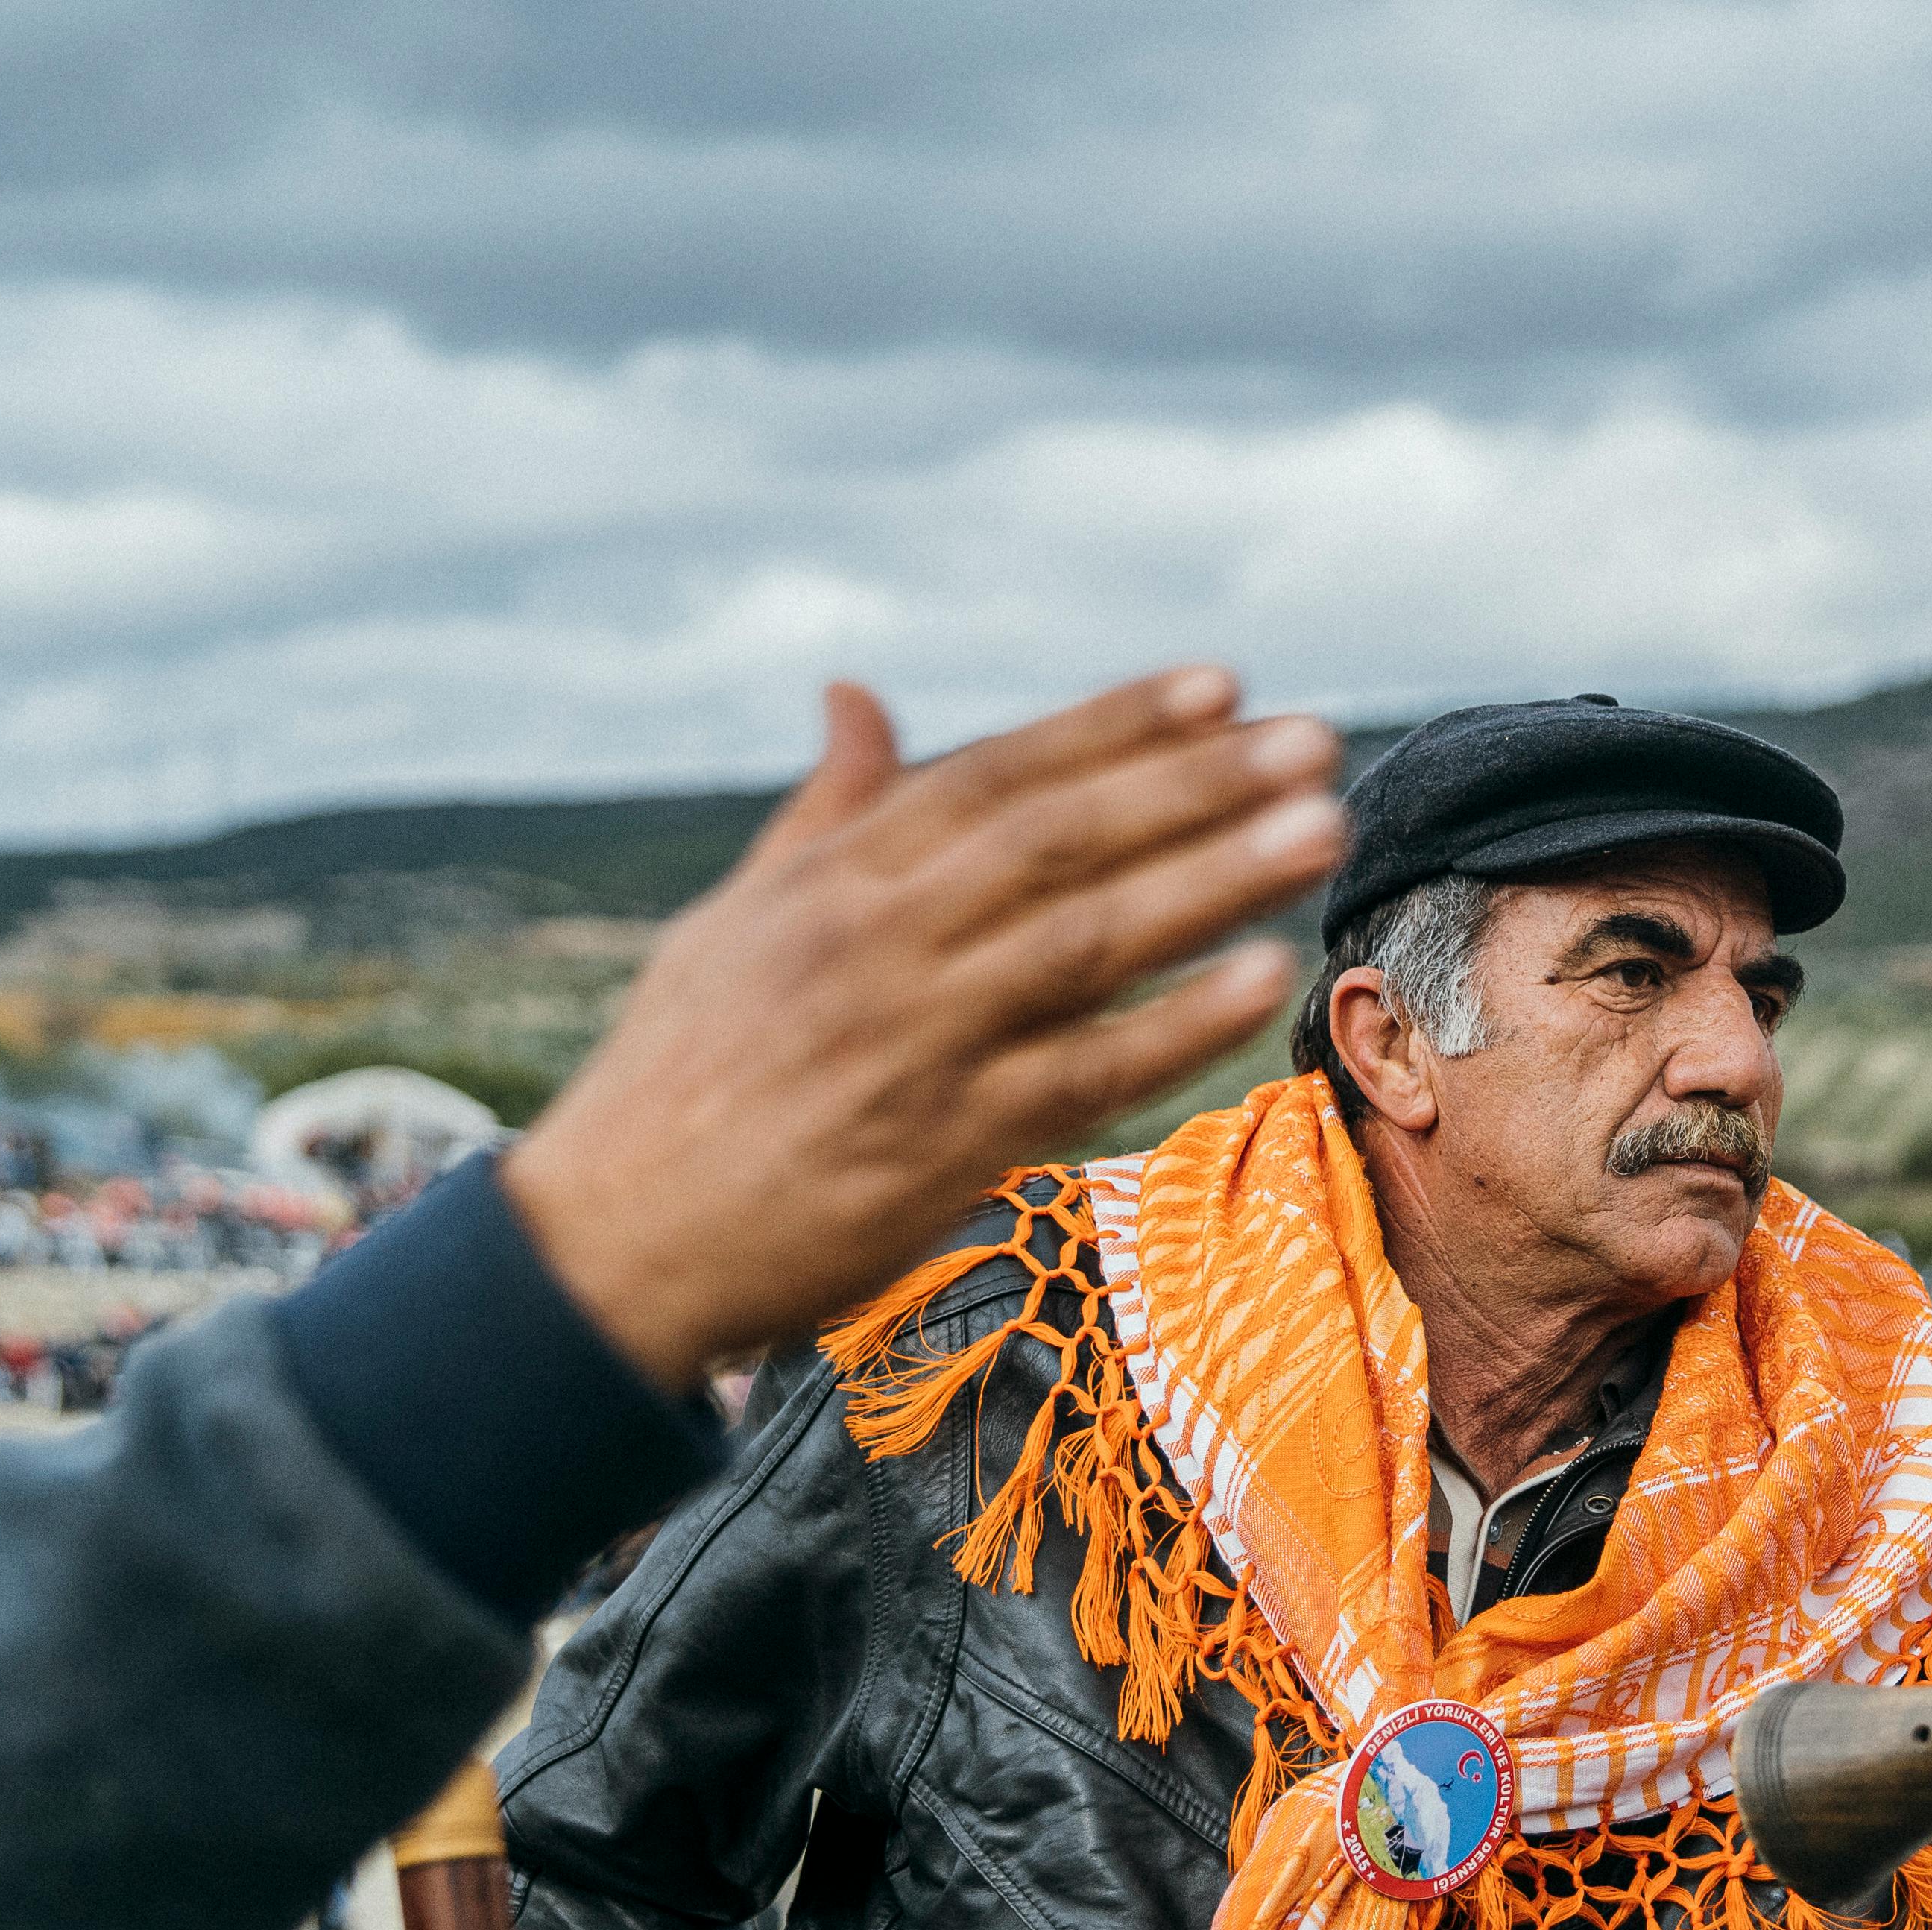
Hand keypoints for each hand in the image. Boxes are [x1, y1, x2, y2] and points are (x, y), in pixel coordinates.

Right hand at [504, 667, 1346, 1383]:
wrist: (611, 1241)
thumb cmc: (678, 1074)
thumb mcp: (735, 919)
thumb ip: (823, 811)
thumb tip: (856, 695)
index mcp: (833, 880)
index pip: (996, 775)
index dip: (1114, 725)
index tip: (1221, 685)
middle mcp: (880, 944)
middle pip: (1062, 840)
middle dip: (1196, 785)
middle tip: (1313, 743)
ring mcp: (917, 1044)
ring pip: (1088, 941)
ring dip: (1213, 880)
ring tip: (1320, 830)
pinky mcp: (945, 1148)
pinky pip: (1084, 1073)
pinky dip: (1176, 1024)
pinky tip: (1260, 981)